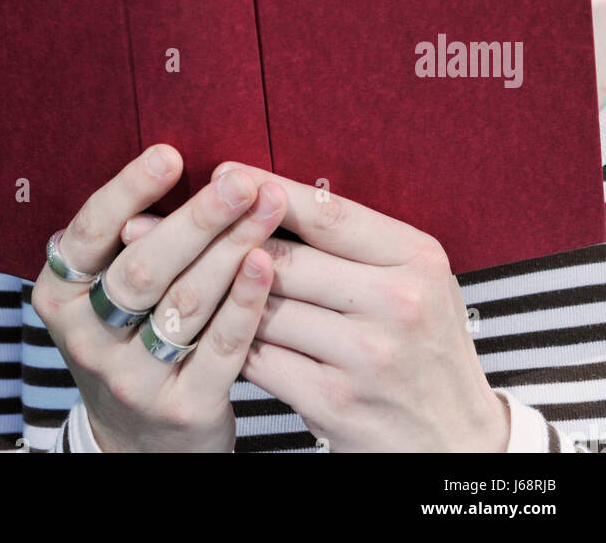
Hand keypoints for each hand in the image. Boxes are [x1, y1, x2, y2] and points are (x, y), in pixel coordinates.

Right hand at [31, 145, 287, 451]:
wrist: (138, 443)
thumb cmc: (129, 336)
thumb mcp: (104, 292)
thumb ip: (129, 239)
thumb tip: (178, 162)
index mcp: (59, 296)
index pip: (90, 233)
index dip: (128, 191)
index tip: (169, 154)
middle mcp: (87, 339)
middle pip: (144, 269)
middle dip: (198, 219)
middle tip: (240, 181)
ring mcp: (133, 379)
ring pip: (186, 303)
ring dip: (232, 248)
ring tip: (268, 207)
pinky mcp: (182, 408)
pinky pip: (220, 347)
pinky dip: (246, 302)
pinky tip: (267, 264)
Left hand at [122, 162, 510, 453]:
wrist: (456, 440)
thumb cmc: (425, 345)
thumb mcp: (414, 277)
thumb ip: (356, 240)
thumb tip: (269, 191)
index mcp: (415, 257)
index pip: (326, 211)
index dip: (266, 188)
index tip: (220, 171)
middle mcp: (395, 302)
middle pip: (284, 259)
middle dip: (216, 240)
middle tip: (155, 225)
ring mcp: (365, 358)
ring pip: (263, 310)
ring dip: (213, 294)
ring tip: (164, 276)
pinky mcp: (335, 405)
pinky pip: (260, 360)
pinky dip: (229, 342)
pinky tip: (202, 328)